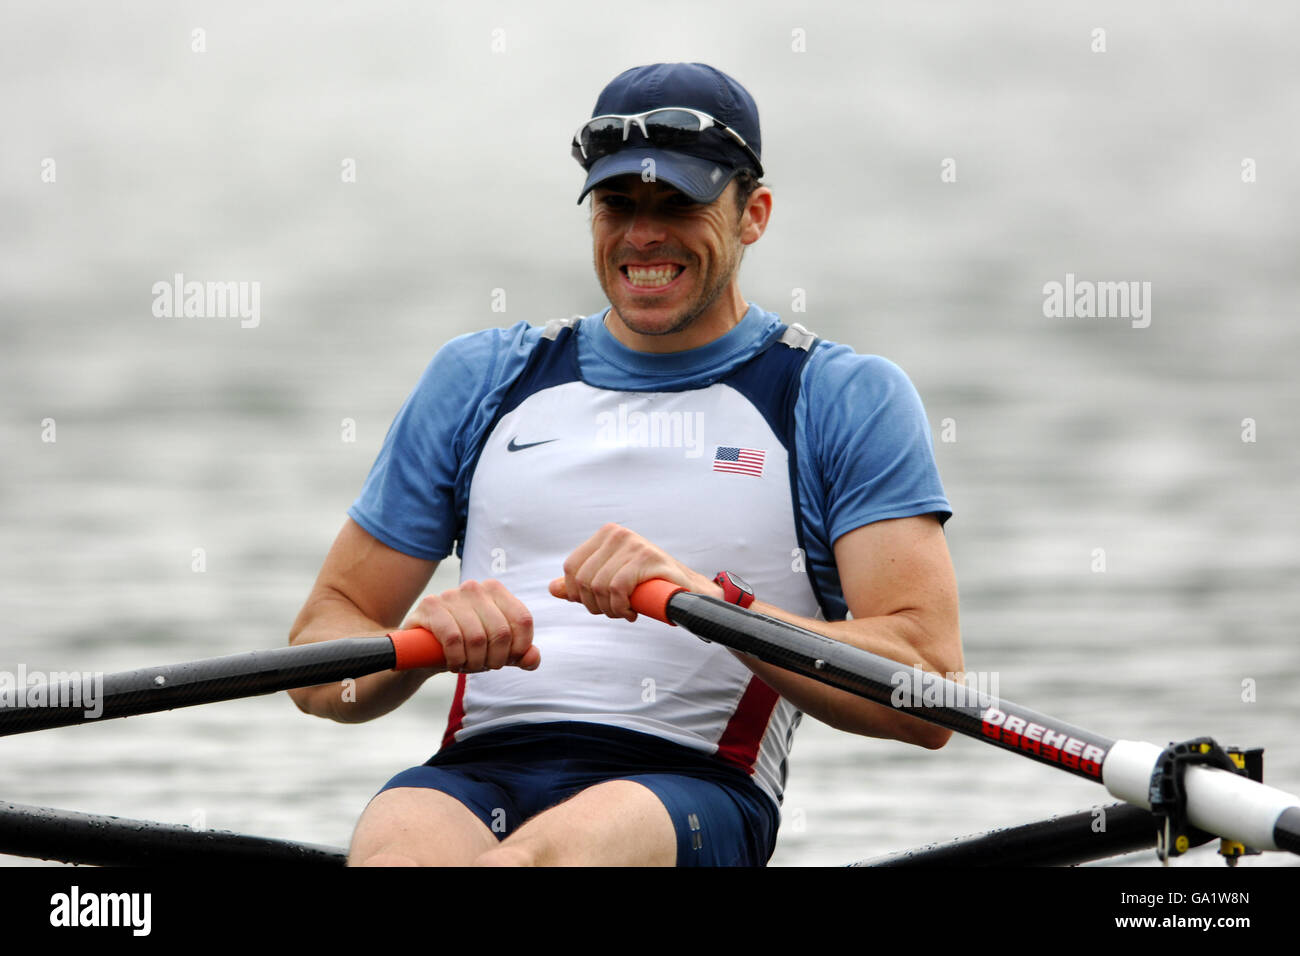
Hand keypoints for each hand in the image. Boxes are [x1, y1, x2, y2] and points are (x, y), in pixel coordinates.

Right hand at [400, 579, 538, 673]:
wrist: (422, 650)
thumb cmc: (465, 647)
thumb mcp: (496, 651)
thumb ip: (519, 654)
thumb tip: (533, 657)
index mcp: (496, 590)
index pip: (523, 620)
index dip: (519, 647)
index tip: (506, 660)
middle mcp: (475, 587)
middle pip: (501, 631)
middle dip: (495, 659)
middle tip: (483, 666)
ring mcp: (451, 594)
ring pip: (477, 637)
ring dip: (473, 662)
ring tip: (466, 666)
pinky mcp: (430, 605)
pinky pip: (453, 638)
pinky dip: (456, 658)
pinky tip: (453, 664)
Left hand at [548, 523, 718, 619]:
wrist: (686, 590)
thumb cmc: (647, 585)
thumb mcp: (609, 581)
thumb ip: (581, 584)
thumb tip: (552, 588)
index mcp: (605, 535)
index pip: (571, 567)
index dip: (578, 593)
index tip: (597, 605)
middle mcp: (617, 534)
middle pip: (584, 579)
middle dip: (595, 605)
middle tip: (614, 612)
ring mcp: (632, 543)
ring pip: (599, 586)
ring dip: (610, 609)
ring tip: (624, 611)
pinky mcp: (646, 557)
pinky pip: (617, 588)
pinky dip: (620, 607)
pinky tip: (632, 611)